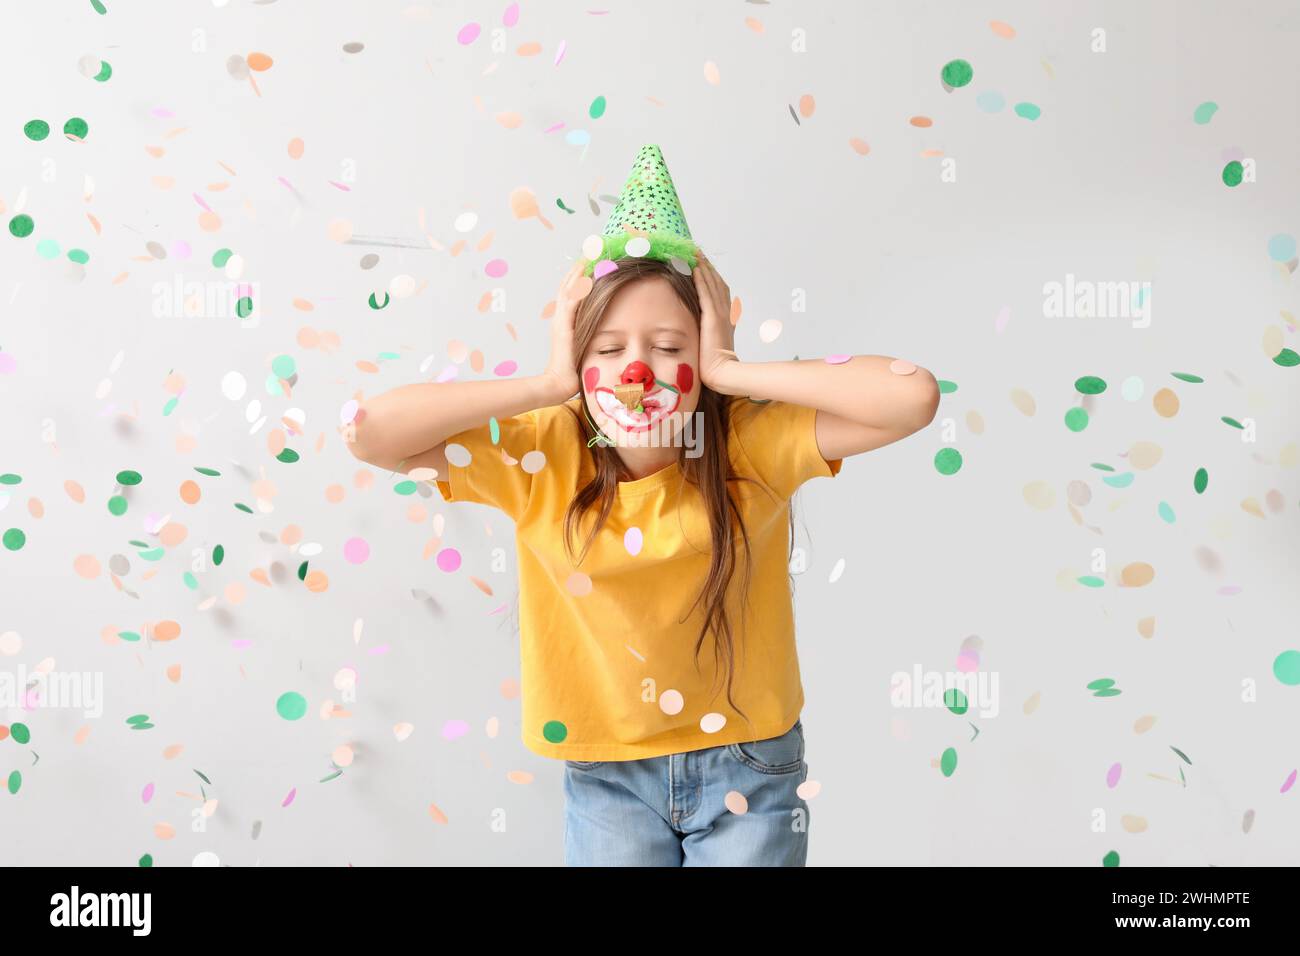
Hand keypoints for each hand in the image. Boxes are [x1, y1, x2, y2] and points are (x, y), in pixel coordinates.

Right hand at [543, 258, 590, 399]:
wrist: (559, 383)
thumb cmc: (573, 370)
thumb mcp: (583, 346)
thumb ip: (590, 335)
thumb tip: (607, 331)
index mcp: (565, 320)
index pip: (572, 293)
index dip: (580, 277)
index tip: (591, 261)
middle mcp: (561, 317)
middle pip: (568, 286)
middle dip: (579, 268)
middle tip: (589, 251)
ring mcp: (561, 321)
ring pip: (569, 290)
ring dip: (578, 273)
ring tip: (588, 257)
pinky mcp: (564, 328)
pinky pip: (571, 304)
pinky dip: (578, 289)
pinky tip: (586, 277)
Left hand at [692, 248, 740, 392]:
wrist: (722, 373)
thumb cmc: (713, 364)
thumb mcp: (709, 343)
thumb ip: (704, 331)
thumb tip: (695, 327)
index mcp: (725, 316)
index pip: (718, 289)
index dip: (710, 274)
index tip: (700, 262)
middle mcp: (725, 311)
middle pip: (716, 281)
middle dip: (705, 265)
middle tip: (695, 249)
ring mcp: (720, 313)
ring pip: (712, 283)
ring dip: (703, 266)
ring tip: (693, 252)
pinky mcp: (713, 317)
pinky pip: (706, 293)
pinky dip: (701, 278)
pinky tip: (694, 267)